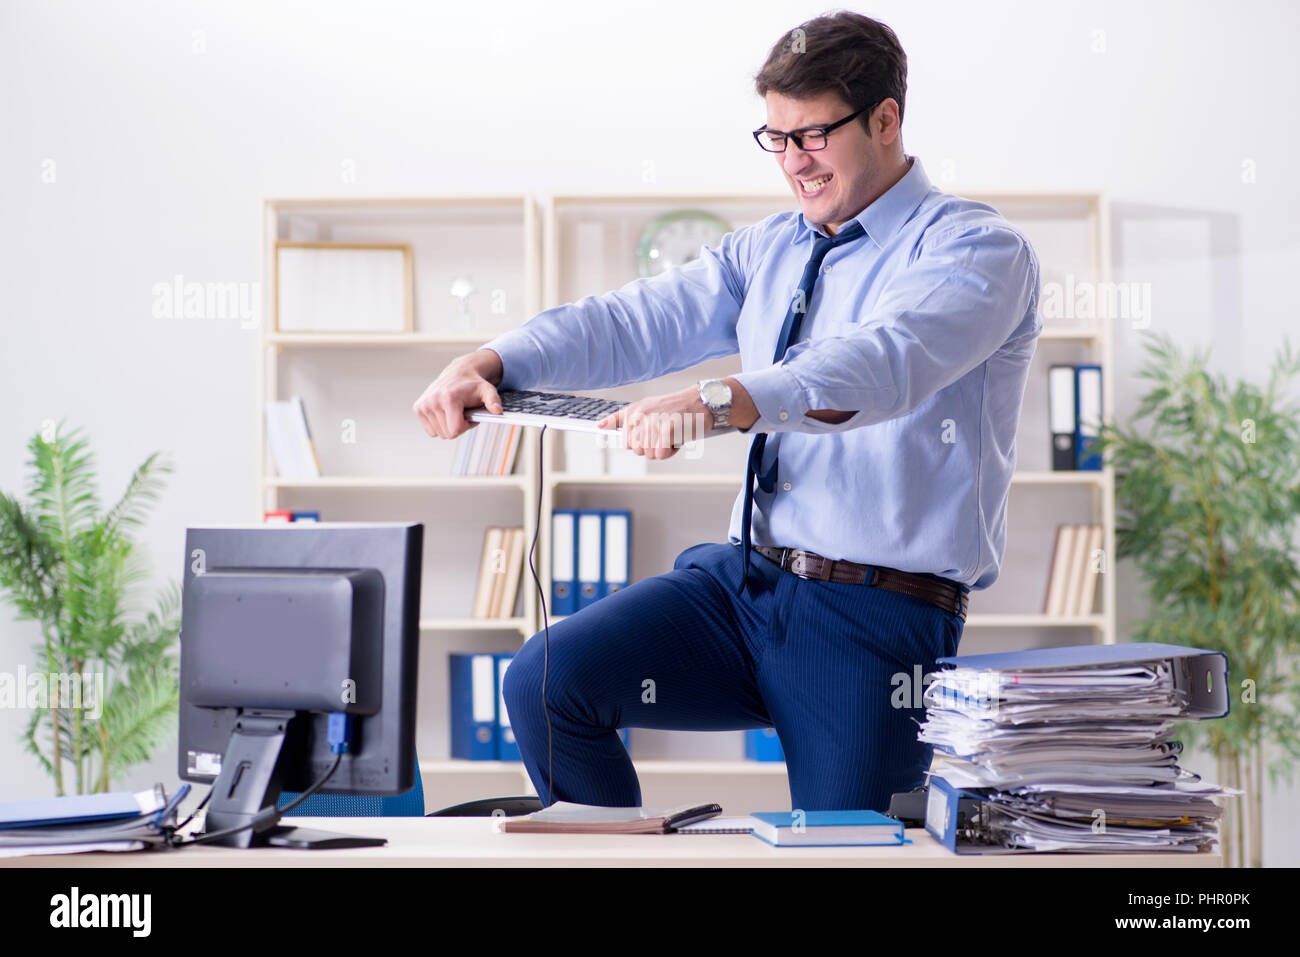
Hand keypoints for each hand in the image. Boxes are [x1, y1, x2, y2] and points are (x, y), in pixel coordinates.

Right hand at [412, 349, 504, 439]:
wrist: (459, 373)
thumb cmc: (474, 384)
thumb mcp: (488, 390)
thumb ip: (493, 401)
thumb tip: (498, 411)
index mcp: (448, 398)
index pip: (455, 430)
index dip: (466, 426)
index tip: (469, 415)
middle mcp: (433, 401)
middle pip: (447, 434)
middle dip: (458, 426)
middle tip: (463, 412)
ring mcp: (423, 405)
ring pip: (438, 433)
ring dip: (449, 425)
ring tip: (455, 411)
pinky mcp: (418, 408)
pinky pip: (430, 430)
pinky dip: (439, 424)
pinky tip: (445, 412)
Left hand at [595, 384, 711, 459]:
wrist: (700, 401)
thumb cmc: (674, 407)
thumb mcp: (643, 407)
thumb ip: (620, 418)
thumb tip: (600, 426)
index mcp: (632, 412)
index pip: (626, 443)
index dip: (641, 443)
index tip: (652, 434)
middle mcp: (640, 417)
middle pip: (638, 450)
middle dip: (652, 447)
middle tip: (664, 434)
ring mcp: (652, 423)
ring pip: (649, 454)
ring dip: (663, 449)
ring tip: (671, 435)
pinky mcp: (666, 430)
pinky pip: (661, 454)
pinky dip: (671, 451)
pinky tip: (676, 438)